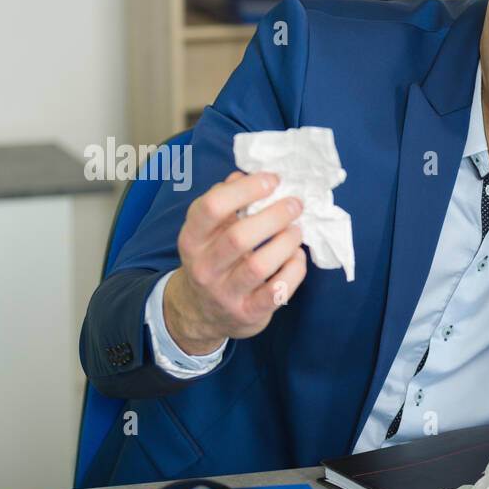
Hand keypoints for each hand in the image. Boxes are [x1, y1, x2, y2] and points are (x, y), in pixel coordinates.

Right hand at [163, 171, 306, 354]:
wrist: (201, 314)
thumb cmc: (213, 262)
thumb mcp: (208, 233)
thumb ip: (225, 203)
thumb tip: (243, 174)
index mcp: (192, 240)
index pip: (211, 208)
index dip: (246, 189)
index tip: (272, 180)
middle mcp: (204, 267)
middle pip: (239, 237)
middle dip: (274, 215)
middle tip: (295, 204)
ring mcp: (225, 293)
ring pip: (259, 265)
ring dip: (285, 243)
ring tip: (297, 230)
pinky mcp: (248, 313)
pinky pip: (276, 291)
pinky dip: (294, 270)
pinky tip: (297, 257)